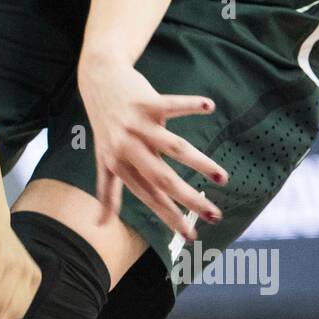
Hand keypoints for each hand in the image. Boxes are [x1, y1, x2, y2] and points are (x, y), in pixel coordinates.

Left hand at [78, 58, 227, 239]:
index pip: (148, 197)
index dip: (169, 217)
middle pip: (163, 179)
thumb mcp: (103, 160)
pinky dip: (191, 105)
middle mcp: (128, 148)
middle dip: (190, 200)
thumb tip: (99, 226)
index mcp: (121, 165)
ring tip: (222, 177)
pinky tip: (210, 107)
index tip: (192, 236)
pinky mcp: (147, 102)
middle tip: (215, 216)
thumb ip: (107, 192)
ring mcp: (138, 125)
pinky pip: (173, 105)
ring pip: (174, 147)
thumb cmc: (104, 126)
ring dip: (199, 162)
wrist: (97, 81)